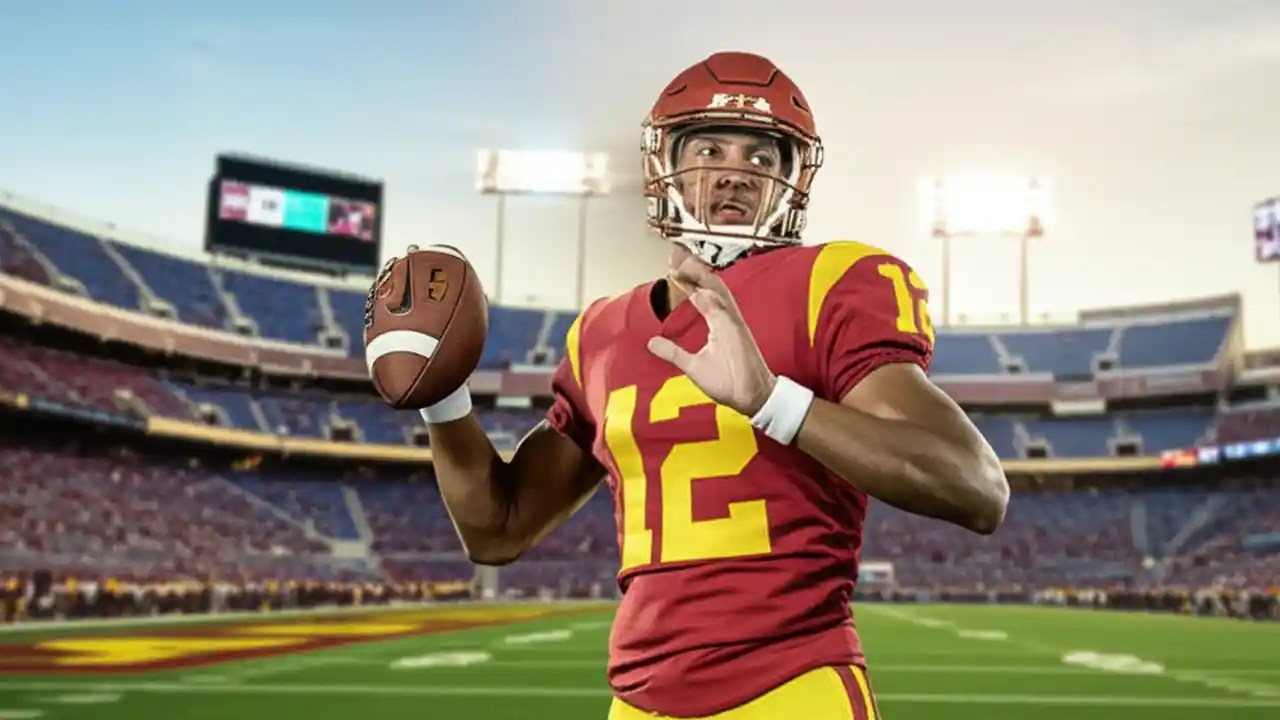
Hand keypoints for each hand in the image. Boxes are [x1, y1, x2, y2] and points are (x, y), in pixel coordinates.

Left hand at [647, 255, 776, 416]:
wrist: (752, 399)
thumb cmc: (729, 382)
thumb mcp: (693, 366)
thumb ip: (673, 352)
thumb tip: (651, 342)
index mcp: (720, 322)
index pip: (702, 293)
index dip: (687, 279)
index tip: (672, 265)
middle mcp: (728, 319)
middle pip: (711, 286)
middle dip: (694, 269)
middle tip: (675, 254)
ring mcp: (734, 325)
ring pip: (719, 293)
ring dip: (702, 277)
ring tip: (684, 263)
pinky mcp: (739, 336)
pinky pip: (726, 314)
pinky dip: (713, 302)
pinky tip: (699, 291)